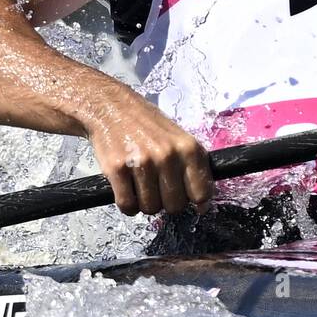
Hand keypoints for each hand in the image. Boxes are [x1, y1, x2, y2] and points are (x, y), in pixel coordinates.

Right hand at [81, 89, 213, 216]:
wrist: (113, 108)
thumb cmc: (149, 125)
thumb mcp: (180, 139)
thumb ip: (194, 168)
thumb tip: (204, 204)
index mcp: (188, 148)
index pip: (201, 192)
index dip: (196, 202)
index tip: (190, 202)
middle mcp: (167, 156)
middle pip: (174, 206)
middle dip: (167, 203)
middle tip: (159, 189)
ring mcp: (142, 162)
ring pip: (150, 208)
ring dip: (145, 204)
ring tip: (142, 186)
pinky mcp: (117, 169)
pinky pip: (126, 204)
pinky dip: (127, 205)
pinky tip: (128, 191)